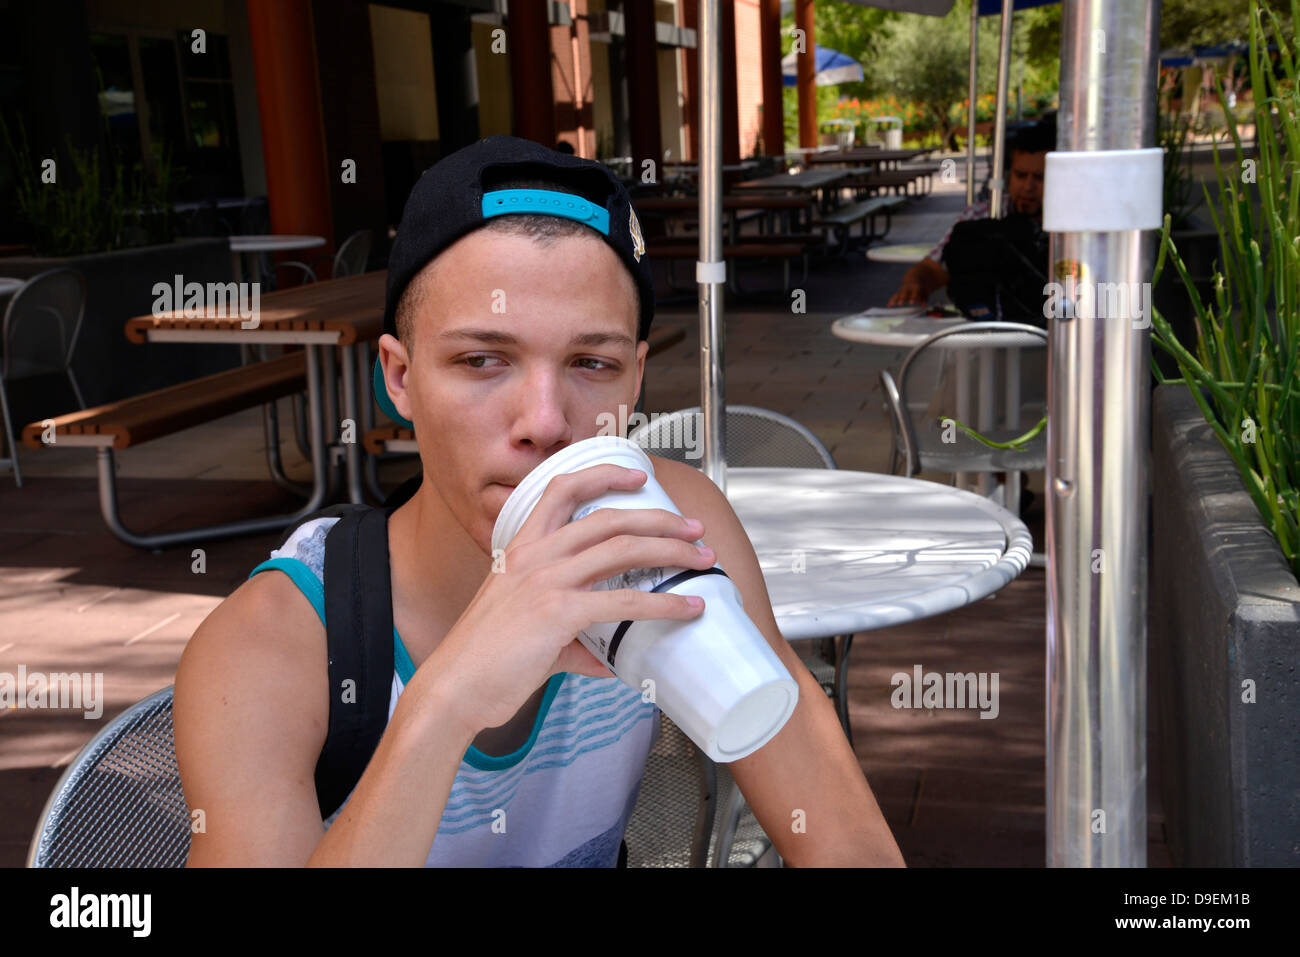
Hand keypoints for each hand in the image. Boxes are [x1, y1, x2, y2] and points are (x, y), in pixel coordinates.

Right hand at [425, 464, 713, 735]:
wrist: (453, 688)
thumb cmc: (483, 661)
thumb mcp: (527, 633)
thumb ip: (571, 640)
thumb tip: (604, 659)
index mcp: (520, 549)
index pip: (562, 490)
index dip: (603, 476)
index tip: (637, 476)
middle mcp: (534, 555)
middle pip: (609, 518)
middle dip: (659, 518)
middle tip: (693, 528)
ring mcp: (547, 581)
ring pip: (623, 548)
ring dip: (671, 549)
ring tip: (702, 557)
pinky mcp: (559, 612)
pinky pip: (624, 600)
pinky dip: (663, 602)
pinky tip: (687, 608)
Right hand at [887, 278, 926, 306]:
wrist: (915, 277)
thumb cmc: (922, 288)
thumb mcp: (925, 291)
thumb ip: (924, 298)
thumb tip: (923, 305)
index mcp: (915, 286)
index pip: (914, 292)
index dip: (913, 297)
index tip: (912, 302)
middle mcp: (908, 288)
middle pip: (904, 293)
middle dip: (902, 298)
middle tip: (900, 304)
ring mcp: (902, 290)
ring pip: (898, 294)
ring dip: (895, 300)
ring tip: (891, 305)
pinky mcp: (899, 293)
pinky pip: (894, 297)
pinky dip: (892, 301)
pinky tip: (889, 305)